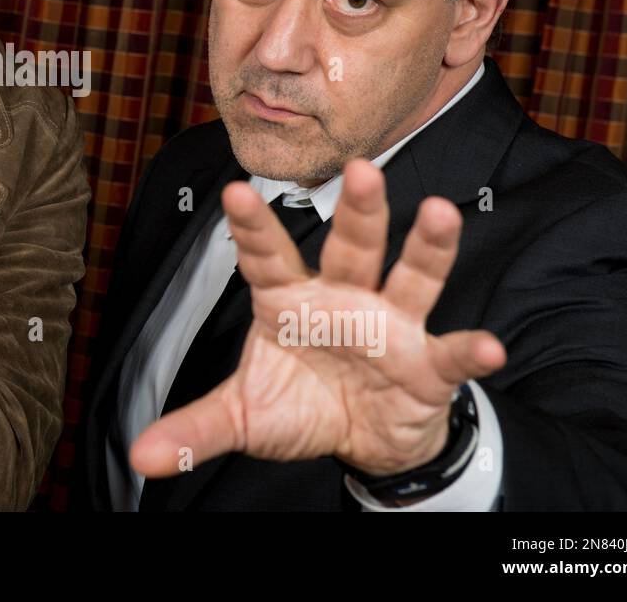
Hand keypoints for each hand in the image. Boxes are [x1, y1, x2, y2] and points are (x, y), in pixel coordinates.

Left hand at [130, 159, 506, 479]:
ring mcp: (389, 325)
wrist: (361, 440)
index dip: (251, 226)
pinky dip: (470, 349)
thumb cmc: (300, 404)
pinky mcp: (427, 364)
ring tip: (442, 212)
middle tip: (361, 169)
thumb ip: (195, 430)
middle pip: (350, 246)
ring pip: (410, 277)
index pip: (267, 256)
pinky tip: (487, 347)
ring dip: (427, 247)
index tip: (233, 190)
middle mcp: (342, 298)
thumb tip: (138, 456)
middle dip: (357, 210)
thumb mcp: (244, 418)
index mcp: (289, 300)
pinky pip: (451, 352)